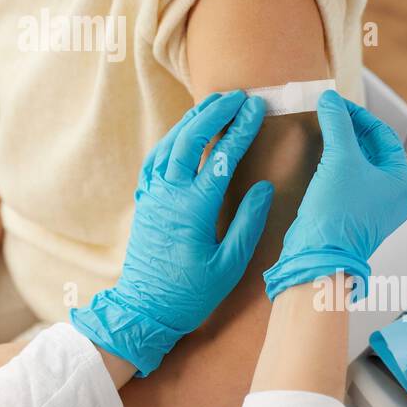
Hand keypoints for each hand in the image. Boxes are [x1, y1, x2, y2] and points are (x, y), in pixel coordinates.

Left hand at [70, 90, 274, 375]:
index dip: (240, 129)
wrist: (143, 310)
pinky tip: (184, 132)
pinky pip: (156, 160)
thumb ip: (248, 223)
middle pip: (191, 138)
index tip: (257, 109)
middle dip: (215, 112)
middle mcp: (169, 193)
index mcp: (193, 208)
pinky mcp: (145, 201)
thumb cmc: (190, 294)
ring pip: (170, 144)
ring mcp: (153, 194)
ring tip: (214, 104)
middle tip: (237, 96)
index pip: (221, 156)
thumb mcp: (228, 265)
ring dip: (192, 120)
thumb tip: (262, 187)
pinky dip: (172, 140)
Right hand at [263, 89, 406, 299]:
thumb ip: (337, 124)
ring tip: (321, 131)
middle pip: (372, 149)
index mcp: (402, 180)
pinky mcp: (354, 216)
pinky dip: (335, 166)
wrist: (319, 256)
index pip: (383, 135)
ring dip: (340, 147)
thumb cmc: (338, 212)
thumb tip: (329, 99)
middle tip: (327, 115)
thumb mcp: (340, 159)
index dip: (358, 115)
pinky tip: (318, 157)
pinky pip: (348, 182)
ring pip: (359, 166)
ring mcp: (374, 207)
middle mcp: (393, 194)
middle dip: (349, 130)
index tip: (334, 104)